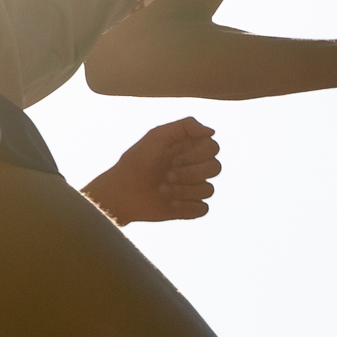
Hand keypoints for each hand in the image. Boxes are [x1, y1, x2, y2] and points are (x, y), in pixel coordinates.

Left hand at [82, 117, 219, 223]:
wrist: (121, 191)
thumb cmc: (136, 161)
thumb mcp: (156, 137)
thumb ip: (184, 127)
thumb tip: (212, 132)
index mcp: (190, 148)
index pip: (212, 148)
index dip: (197, 155)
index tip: (173, 159)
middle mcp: (195, 167)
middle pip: (215, 168)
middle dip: (191, 173)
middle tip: (167, 175)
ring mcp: (193, 188)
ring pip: (209, 189)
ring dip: (184, 190)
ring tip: (162, 189)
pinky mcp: (189, 207)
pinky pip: (203, 208)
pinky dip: (188, 206)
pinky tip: (171, 203)